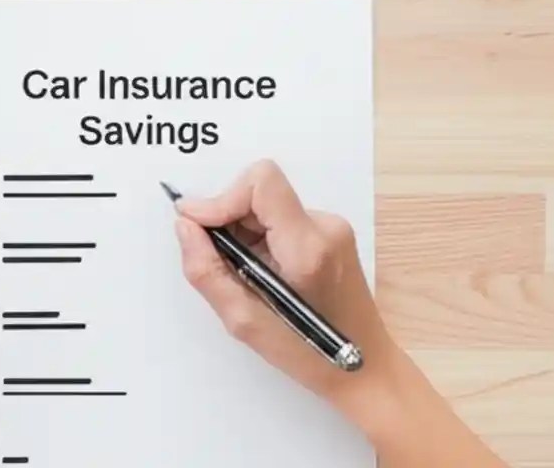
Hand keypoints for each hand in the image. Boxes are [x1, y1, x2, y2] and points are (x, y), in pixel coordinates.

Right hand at [171, 160, 393, 407]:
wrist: (368, 369)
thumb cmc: (311, 356)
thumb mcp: (245, 322)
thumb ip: (208, 271)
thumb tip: (185, 227)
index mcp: (307, 248)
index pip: (262, 183)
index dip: (221, 198)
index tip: (195, 225)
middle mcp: (324, 228)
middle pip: (259, 193)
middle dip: (227, 219)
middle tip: (217, 262)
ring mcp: (332, 228)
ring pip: (267, 206)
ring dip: (243, 233)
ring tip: (245, 277)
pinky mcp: (331, 234)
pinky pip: (281, 219)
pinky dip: (260, 239)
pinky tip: (264, 276)